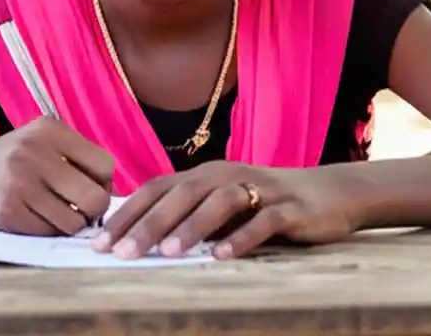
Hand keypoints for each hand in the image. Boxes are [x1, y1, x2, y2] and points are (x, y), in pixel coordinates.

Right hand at [0, 117, 114, 235]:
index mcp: (51, 130)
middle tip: (80, 210)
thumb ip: (75, 156)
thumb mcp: (41, 140)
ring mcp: (20, 183)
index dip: (104, 183)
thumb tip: (111, 190)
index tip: (90, 188)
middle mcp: (36, 153)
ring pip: (73, 221)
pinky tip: (36, 218)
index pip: (104, 165)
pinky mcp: (8, 211)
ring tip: (57, 215)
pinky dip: (48, 231)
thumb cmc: (11, 160)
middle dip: (93, 211)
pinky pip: (48, 232)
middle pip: (94, 197)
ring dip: (70, 225)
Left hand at [95, 161, 361, 259]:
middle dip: (148, 224)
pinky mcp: (290, 207)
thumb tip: (134, 238)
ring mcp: (260, 188)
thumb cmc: (264, 205)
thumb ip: (186, 217)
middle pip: (181, 195)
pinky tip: (222, 256)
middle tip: (122, 252)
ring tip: (168, 253)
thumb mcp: (220, 208)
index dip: (126, 214)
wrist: (330, 194)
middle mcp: (226, 175)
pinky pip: (263, 221)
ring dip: (191, 227)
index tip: (100, 243)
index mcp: (203, 175)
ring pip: (219, 202)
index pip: (155, 190)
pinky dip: (241, 237)